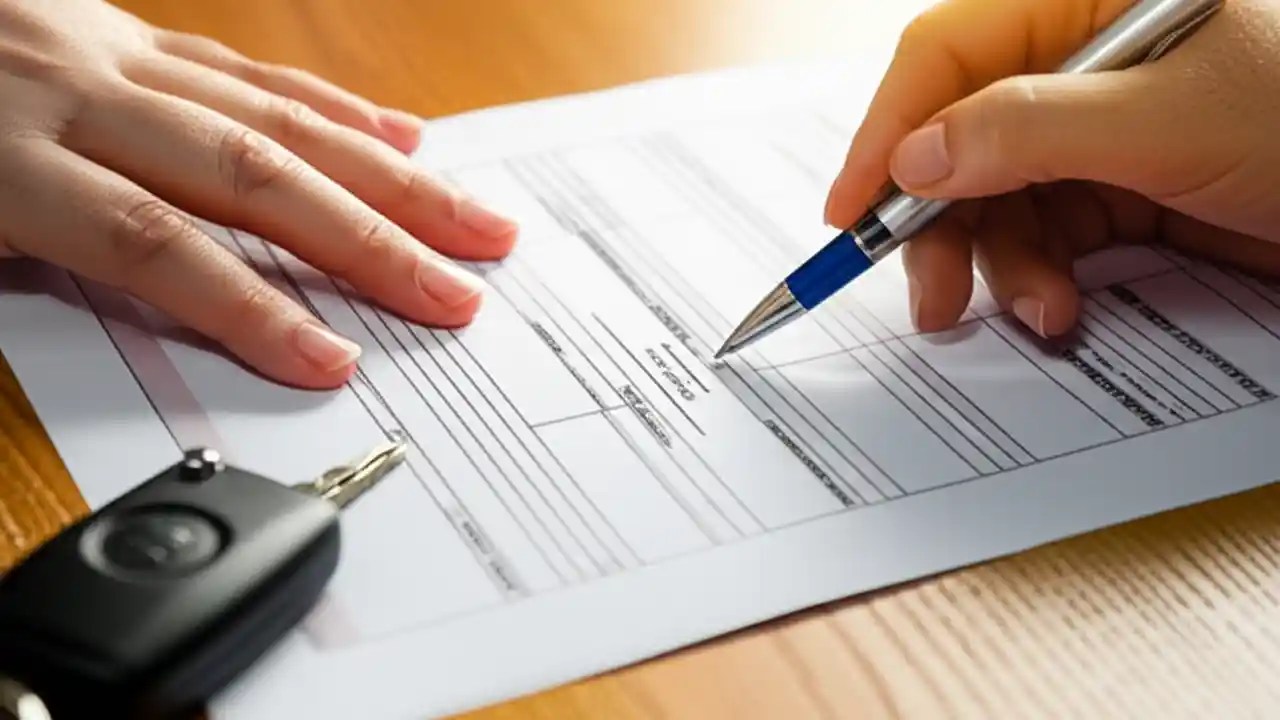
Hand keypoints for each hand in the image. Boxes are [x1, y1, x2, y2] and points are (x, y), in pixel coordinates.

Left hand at [0, 0, 517, 388]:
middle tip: (456, 291)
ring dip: (386, 176)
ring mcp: (106, 48)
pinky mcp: (120, 28)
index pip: (154, 242)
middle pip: (249, 172)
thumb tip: (111, 332)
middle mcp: (75, 89)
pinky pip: (243, 67)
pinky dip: (331, 109)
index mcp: (1, 153)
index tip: (334, 364)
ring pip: (273, 115)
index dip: (249, 308)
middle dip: (367, 239)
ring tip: (470, 220)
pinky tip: (398, 138)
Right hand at [825, 0, 1279, 338]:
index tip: (851, 209)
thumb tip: (915, 157)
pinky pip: (1047, 236)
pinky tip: (1063, 311)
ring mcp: (1101, 130)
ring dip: (1002, 267)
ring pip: (998, 200)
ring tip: (1039, 316)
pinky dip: (1043, 280)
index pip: (949, 54)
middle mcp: (1083, 59)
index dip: (888, 130)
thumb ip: (1030, 129)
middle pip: (961, 138)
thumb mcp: (1172, 117)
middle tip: (929, 294)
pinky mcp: (1124, 191)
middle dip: (943, 223)